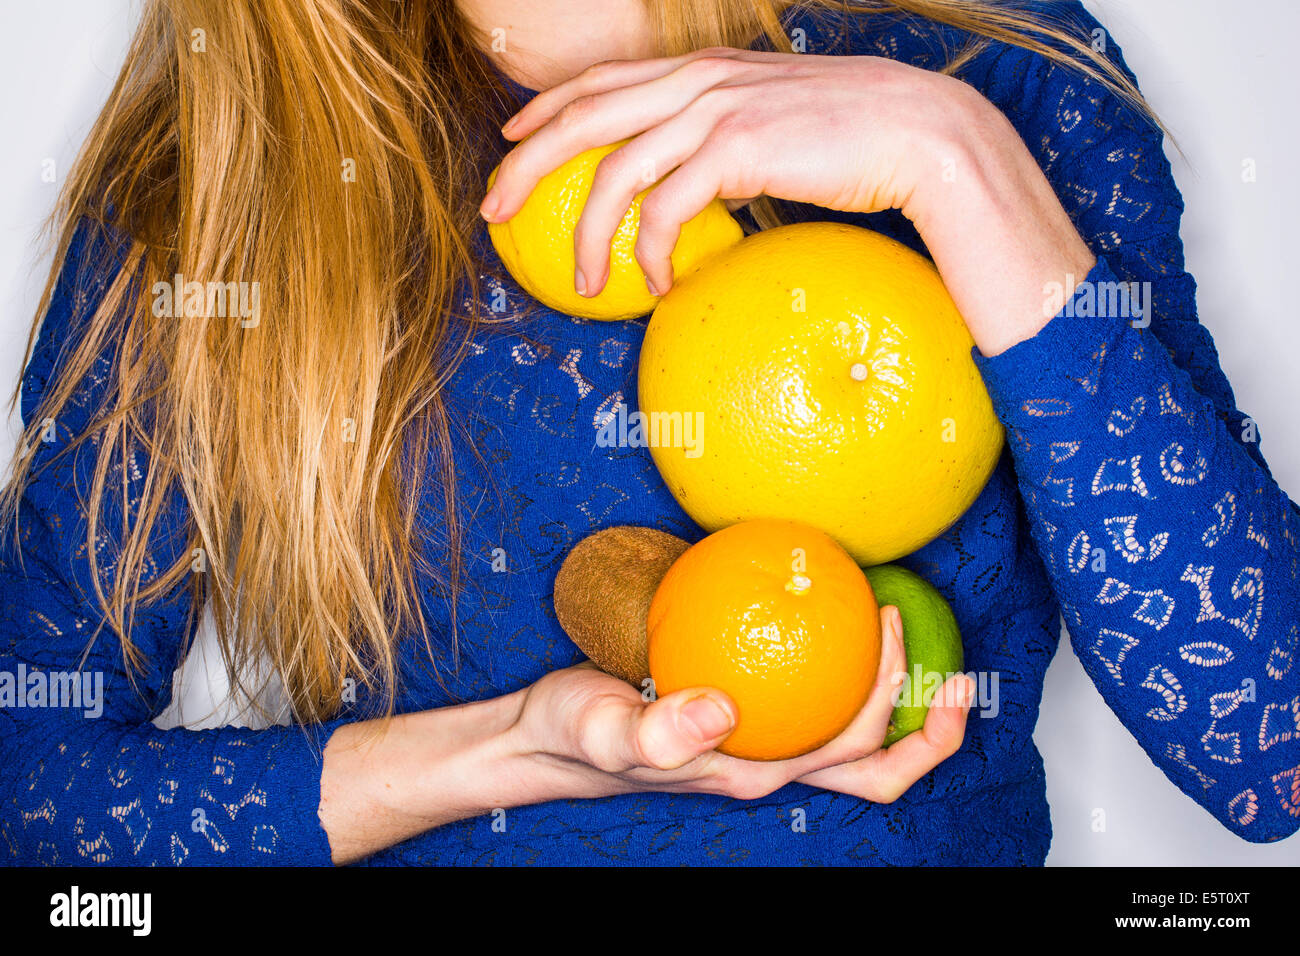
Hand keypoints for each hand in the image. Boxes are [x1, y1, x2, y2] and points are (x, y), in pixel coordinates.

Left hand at [482, 47, 1095, 355]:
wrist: (919, 133)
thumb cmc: (851, 137)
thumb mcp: (773, 124)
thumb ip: (724, 140)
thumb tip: (698, 183)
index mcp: (702, 69)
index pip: (603, 81)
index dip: (547, 108)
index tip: (511, 138)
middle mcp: (699, 79)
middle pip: (583, 115)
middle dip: (526, 162)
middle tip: (494, 208)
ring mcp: (716, 109)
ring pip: (613, 168)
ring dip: (587, 232)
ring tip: (580, 280)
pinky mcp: (737, 148)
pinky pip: (665, 209)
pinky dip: (650, 252)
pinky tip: (657, 283)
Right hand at [512, 604, 973, 803]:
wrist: (544, 733)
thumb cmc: (573, 733)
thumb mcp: (601, 727)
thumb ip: (655, 729)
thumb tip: (723, 708)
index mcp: (755, 771)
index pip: (856, 757)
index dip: (899, 709)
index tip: (890, 626)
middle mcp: (769, 761)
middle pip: (873, 764)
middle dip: (929, 726)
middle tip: (952, 663)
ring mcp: (758, 741)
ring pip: (848, 736)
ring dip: (893, 696)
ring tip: (907, 632)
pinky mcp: (738, 713)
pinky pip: (807, 695)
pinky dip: (836, 664)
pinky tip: (826, 614)